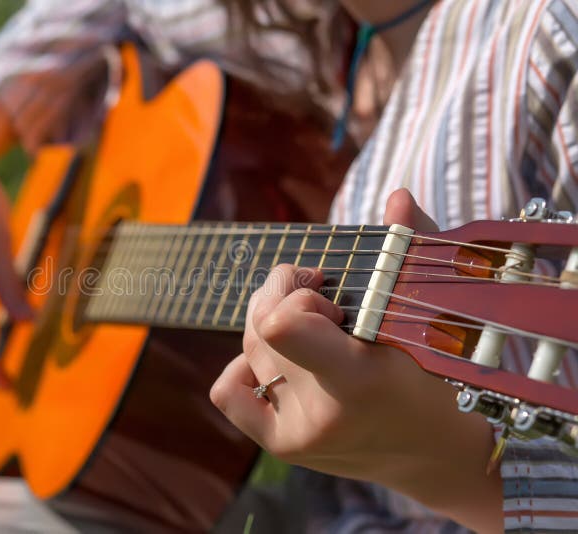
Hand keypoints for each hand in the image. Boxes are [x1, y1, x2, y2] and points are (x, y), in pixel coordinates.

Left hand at [210, 189, 501, 531]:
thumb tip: (396, 195)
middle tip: (327, 302)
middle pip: (260, 321)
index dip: (297, 293)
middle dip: (289, 295)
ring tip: (317, 331)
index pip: (279, 324)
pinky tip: (282, 361)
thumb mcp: (431, 316)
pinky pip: (228, 390)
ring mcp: (295, 433)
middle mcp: (318, 412)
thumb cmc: (441, 375)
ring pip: (250, 345)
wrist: (436, 454)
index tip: (332, 294)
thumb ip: (409, 252)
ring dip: (276, 324)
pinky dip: (246, 364)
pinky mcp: (280, 445)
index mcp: (357, 378)